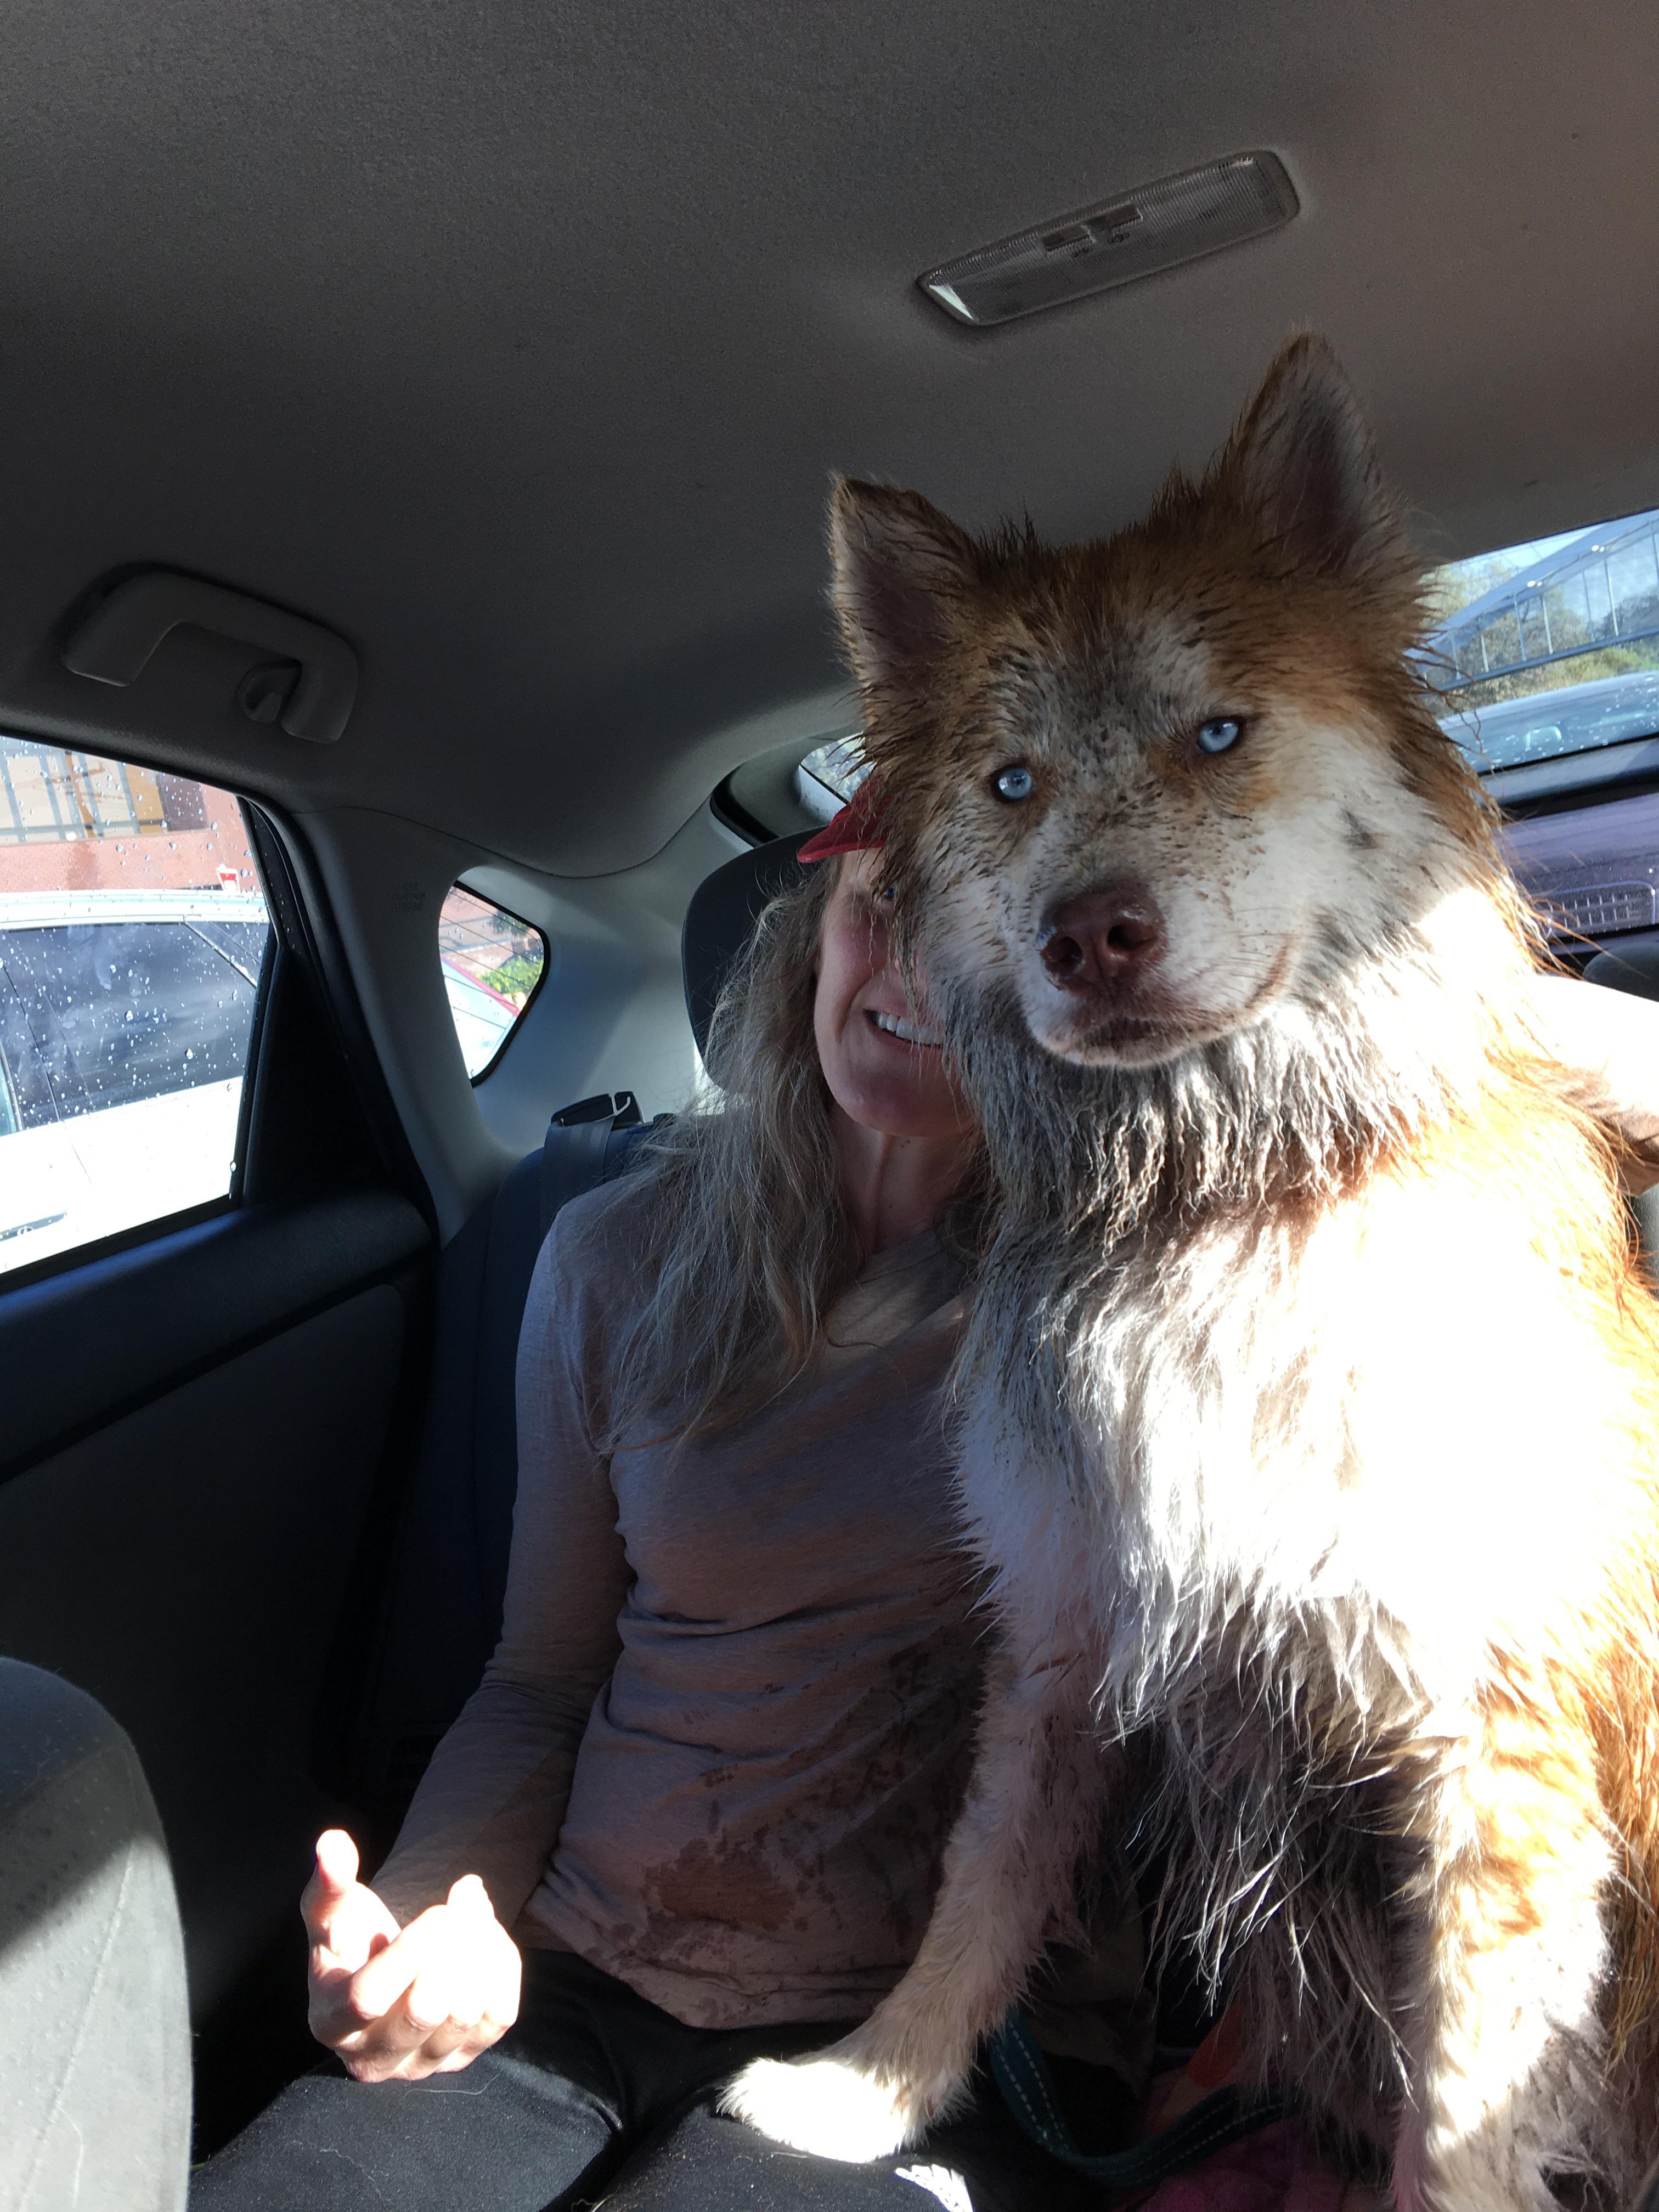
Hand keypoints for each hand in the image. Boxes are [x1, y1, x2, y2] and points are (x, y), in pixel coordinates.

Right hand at [302, 1828, 522, 2081]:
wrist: (382, 1979)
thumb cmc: (351, 1941)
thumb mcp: (332, 1912)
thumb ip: (331, 1881)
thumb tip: (332, 1843)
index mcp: (331, 2021)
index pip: (368, 1997)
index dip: (408, 1952)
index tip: (440, 1911)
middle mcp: (374, 2058)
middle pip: (426, 2009)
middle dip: (454, 1944)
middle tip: (462, 1898)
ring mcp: (422, 2065)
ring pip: (467, 2013)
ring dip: (481, 1947)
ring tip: (472, 1906)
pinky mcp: (463, 2058)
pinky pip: (500, 2016)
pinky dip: (503, 1967)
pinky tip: (489, 1935)